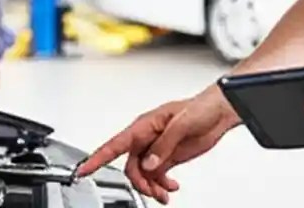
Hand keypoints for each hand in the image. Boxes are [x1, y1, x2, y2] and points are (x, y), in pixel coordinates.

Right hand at [75, 86, 239, 203]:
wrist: (219, 112)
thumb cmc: (200, 107)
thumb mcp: (181, 124)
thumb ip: (163, 145)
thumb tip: (148, 164)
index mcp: (145, 125)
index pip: (115, 144)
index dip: (97, 158)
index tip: (84, 170)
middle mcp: (147, 138)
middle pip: (131, 167)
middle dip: (140, 183)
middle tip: (154, 192)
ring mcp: (157, 148)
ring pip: (143, 174)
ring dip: (152, 187)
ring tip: (166, 194)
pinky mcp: (168, 156)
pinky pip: (156, 175)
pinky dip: (162, 185)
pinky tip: (172, 187)